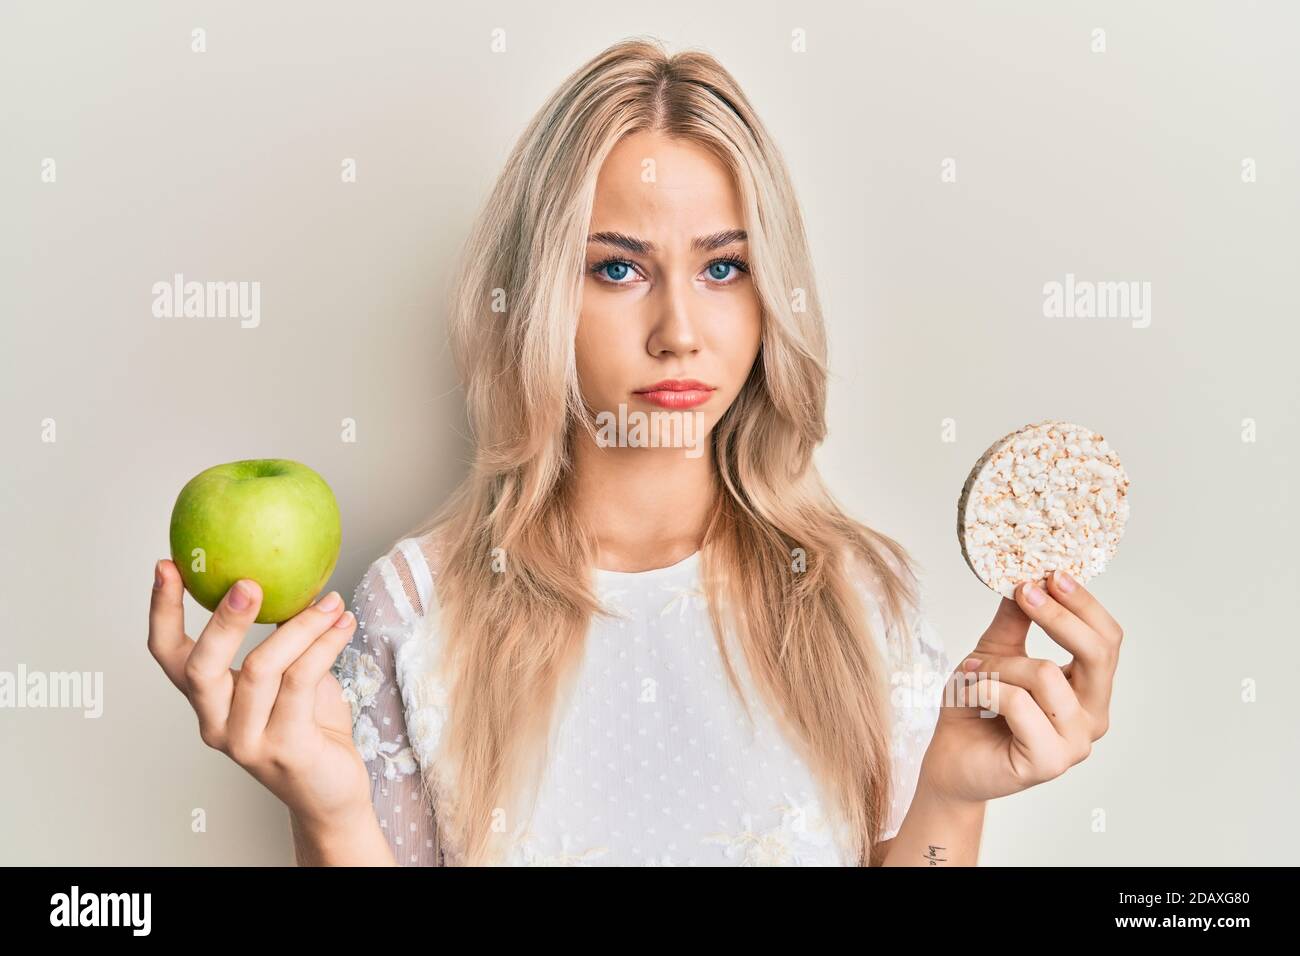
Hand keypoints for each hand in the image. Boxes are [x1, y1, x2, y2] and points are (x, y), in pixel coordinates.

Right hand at [147, 559, 373, 832]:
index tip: (167, 566)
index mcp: (208, 700)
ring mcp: (247, 740)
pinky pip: (302, 682)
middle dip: (223, 621)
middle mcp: (217, 723)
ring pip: (261, 670)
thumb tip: (289, 573)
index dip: (162, 611)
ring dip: (300, 627)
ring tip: (330, 600)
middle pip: (201, 668)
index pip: (168, 655)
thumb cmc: (309, 726)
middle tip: (249, 583)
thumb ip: (281, 636)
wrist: (332, 791)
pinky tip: (343, 624)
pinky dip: (325, 645)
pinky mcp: (285, 748)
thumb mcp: (288, 675)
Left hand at [918, 570, 1121, 804]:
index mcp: (1088, 688)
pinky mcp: (1049, 761)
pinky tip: (970, 696)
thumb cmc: (976, 707)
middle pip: (1098, 652)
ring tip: (973, 672)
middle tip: (1024, 591)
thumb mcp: (994, 652)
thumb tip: (1027, 576)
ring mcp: (1075, 742)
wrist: (950, 758)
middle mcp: (1092, 715)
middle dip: (1058, 615)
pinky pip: (1019, 704)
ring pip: (1046, 674)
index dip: (1082, 603)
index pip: (1107, 638)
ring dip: (1000, 665)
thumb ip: (1014, 620)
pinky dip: (987, 689)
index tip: (1051, 574)